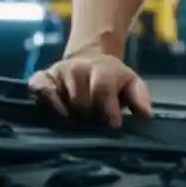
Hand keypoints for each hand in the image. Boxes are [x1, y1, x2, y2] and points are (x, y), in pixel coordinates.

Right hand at [27, 51, 153, 127]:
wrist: (91, 61)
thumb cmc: (113, 79)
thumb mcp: (131, 84)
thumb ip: (140, 97)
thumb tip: (146, 115)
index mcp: (103, 68)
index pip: (102, 89)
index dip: (108, 110)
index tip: (114, 125)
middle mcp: (78, 68)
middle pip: (81, 101)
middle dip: (91, 117)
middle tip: (96, 123)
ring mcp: (59, 72)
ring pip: (62, 102)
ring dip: (72, 116)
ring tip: (82, 119)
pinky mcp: (41, 77)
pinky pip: (39, 92)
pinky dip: (47, 104)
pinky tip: (59, 113)